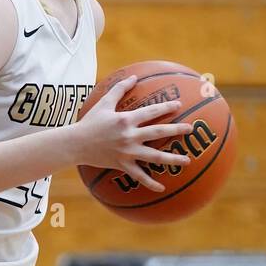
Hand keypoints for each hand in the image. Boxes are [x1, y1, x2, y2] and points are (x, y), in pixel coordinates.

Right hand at [72, 75, 194, 192]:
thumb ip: (120, 89)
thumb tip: (134, 77)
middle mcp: (129, 136)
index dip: (166, 107)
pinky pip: (138, 175)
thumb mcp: (104, 103)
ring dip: (172, 159)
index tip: (179, 105)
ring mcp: (127, 152)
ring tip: (187, 160)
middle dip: (176, 129)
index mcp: (126, 119)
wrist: (75, 144)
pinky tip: (161, 188)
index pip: (151, 111)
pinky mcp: (122, 164)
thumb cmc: (89, 122)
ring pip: (154, 156)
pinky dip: (150, 183)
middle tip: (190, 129)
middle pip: (158, 131)